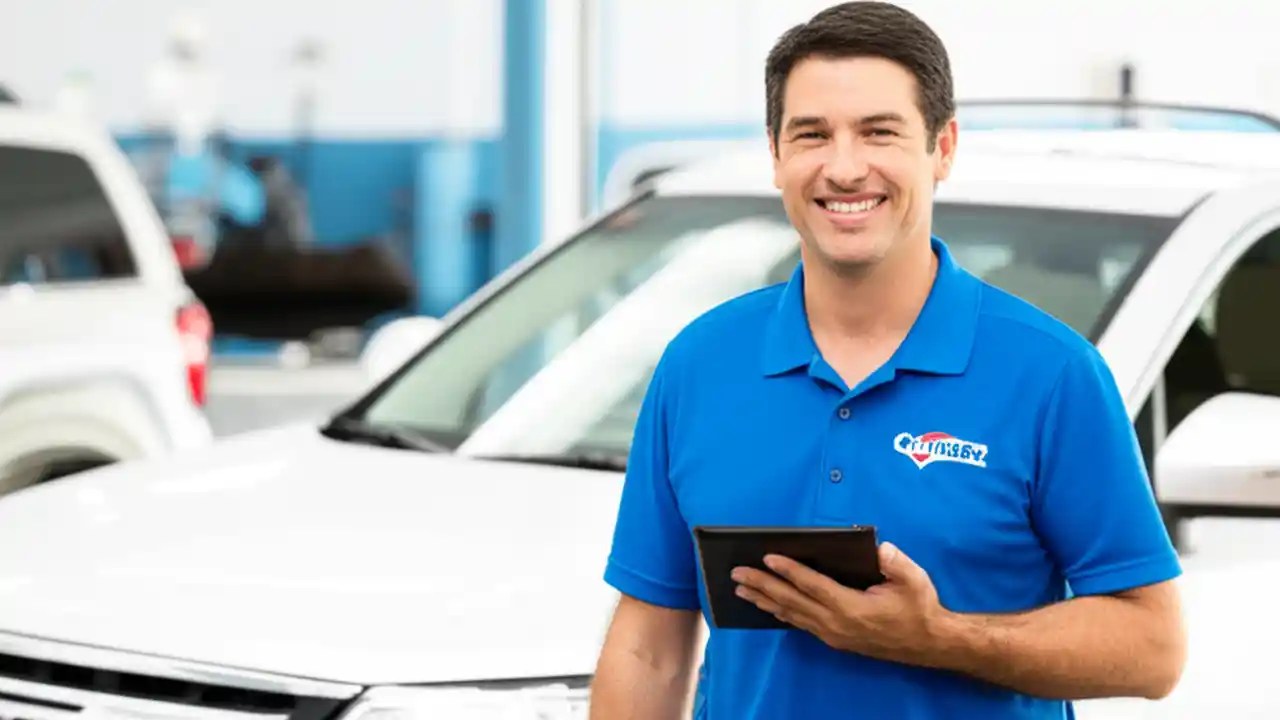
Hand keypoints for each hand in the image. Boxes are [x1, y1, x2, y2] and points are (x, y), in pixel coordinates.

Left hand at [731, 542, 950, 665]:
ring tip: (741, 590)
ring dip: (765, 601)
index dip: (789, 571)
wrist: (930, 644)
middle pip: (792, 601)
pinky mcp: (835, 640)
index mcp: (852, 607)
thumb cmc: (920, 608)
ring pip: (792, 615)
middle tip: (737, 573)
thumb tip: (878, 548)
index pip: (813, 585)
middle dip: (763, 585)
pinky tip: (769, 606)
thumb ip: (895, 562)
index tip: (767, 558)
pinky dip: (781, 613)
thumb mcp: (914, 580)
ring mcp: (833, 634)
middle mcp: (836, 623)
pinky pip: (801, 624)